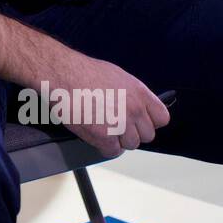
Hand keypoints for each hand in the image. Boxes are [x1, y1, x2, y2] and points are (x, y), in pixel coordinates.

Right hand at [48, 54, 170, 157]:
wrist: (61, 74)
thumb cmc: (82, 72)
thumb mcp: (117, 76)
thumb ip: (132, 94)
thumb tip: (137, 106)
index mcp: (139, 93)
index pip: (161, 119)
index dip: (149, 122)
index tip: (140, 123)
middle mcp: (133, 109)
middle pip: (147, 135)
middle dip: (132, 132)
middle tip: (116, 125)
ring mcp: (120, 124)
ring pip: (130, 145)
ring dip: (118, 140)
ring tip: (102, 127)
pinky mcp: (104, 136)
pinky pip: (112, 151)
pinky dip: (103, 147)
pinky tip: (95, 134)